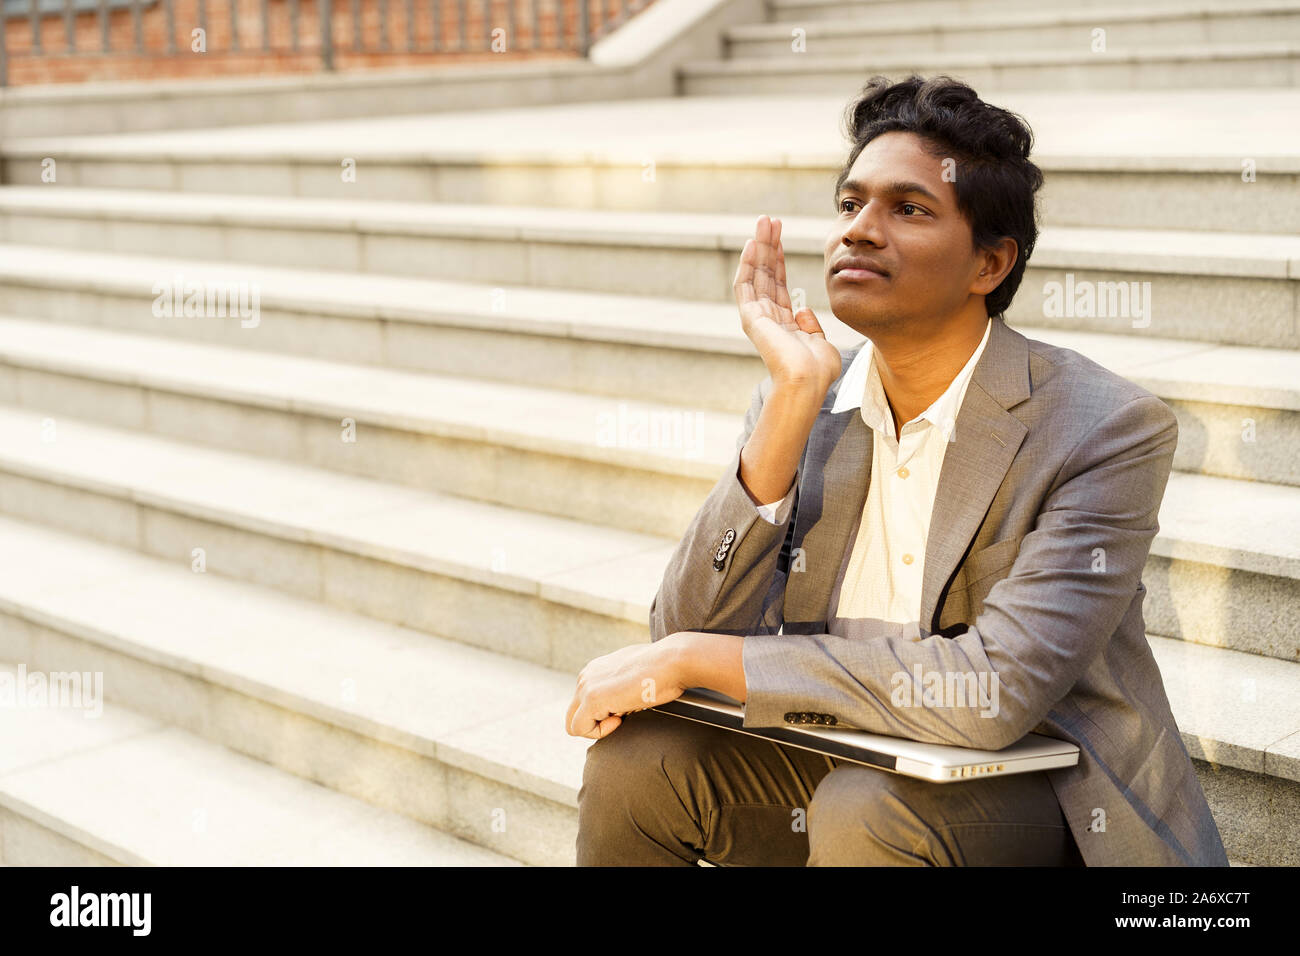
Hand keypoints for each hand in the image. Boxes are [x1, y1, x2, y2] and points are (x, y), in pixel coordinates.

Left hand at [565, 641, 686, 739]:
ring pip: (573, 724)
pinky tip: (621, 719)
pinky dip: (599, 732)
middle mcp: (586, 676)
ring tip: (624, 716)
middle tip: (623, 717)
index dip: (605, 714)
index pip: (585, 703)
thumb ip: (621, 686)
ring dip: (598, 728)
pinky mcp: (591, 699)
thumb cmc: (663, 669)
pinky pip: (579, 729)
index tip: (627, 707)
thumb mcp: (636, 675)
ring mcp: (586, 687)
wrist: (673, 661)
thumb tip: (624, 699)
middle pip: (574, 714)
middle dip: (597, 723)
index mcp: (595, 670)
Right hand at [733, 215, 841, 395]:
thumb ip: (811, 326)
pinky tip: (752, 243)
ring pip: (755, 274)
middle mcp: (768, 318)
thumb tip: (802, 309)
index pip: (779, 284)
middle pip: (765, 274)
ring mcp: (758, 317)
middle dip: (768, 246)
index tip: (780, 237)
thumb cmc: (818, 370)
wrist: (808, 382)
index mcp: (785, 324)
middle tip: (770, 220)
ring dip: (759, 247)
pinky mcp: (751, 317)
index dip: (779, 260)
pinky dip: (747, 263)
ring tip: (764, 222)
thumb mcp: (820, 343)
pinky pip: (745, 285)